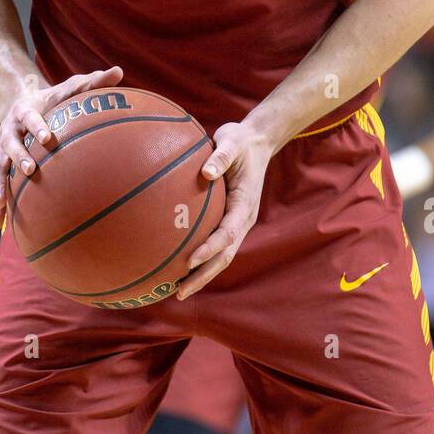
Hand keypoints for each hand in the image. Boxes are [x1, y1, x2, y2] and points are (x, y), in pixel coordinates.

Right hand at [0, 65, 123, 229]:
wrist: (19, 103)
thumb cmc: (52, 100)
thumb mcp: (68, 88)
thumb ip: (92, 82)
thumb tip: (119, 71)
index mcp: (26, 111)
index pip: (31, 117)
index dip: (38, 126)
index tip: (47, 137)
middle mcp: (10, 131)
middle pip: (10, 144)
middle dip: (18, 156)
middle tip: (28, 170)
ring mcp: (2, 150)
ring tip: (1, 204)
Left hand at [176, 121, 273, 299]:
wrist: (258, 142)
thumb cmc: (240, 141)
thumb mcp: (232, 141)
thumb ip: (221, 156)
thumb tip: (205, 171)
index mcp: (245, 205)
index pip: (227, 234)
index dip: (209, 250)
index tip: (189, 261)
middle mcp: (242, 219)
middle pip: (224, 256)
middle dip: (203, 276)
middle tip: (178, 292)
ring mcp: (237, 222)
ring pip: (221, 256)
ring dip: (201, 275)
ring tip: (175, 290)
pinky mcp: (229, 220)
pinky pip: (215, 244)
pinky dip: (200, 259)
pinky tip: (177, 264)